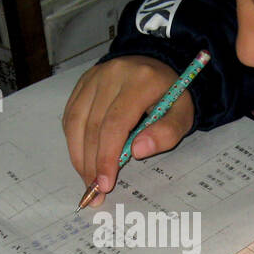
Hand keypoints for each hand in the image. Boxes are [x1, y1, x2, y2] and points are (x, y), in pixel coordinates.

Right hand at [62, 56, 194, 206]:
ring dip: (78, 155)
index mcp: (139, 81)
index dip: (107, 157)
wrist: (159, 64)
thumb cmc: (171, 94)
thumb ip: (167, 133)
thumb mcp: (182, 113)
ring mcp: (94, 76)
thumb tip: (138, 151)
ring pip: (75, 121)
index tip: (105, 184)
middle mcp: (112, 74)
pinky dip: (74, 140)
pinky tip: (83, 157)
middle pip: (92, 125)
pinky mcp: (83, 82)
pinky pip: (71, 114)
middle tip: (94, 190)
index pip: (115, 123)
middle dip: (91, 162)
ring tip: (86, 178)